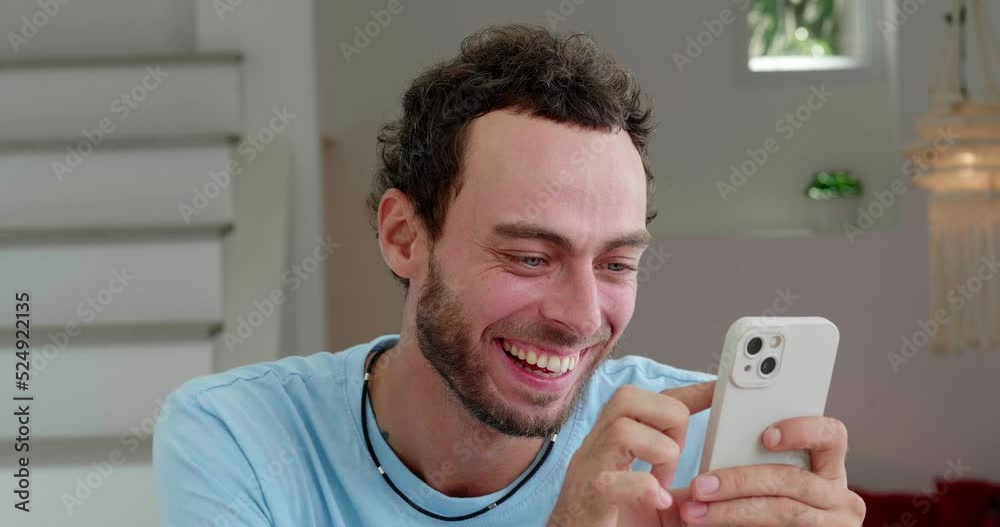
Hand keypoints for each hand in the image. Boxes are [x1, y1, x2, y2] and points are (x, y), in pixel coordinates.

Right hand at [547, 381, 714, 526]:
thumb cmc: (612, 523)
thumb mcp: (652, 497)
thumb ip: (674, 481)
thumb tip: (712, 474)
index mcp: (609, 441)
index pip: (645, 400)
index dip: (684, 391)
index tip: (716, 390)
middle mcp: (595, 447)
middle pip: (628, 397)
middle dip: (667, 420)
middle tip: (672, 457)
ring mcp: (588, 470)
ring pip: (623, 430)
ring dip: (659, 454)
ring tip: (662, 483)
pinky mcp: (587, 499)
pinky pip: (612, 481)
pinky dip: (644, 488)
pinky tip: (658, 500)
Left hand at [676, 416, 865, 525]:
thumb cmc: (764, 506)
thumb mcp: (767, 480)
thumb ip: (752, 458)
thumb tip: (712, 443)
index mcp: (826, 467)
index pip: (831, 435)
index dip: (801, 431)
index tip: (766, 436)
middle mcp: (838, 496)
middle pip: (793, 478)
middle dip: (739, 481)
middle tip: (699, 486)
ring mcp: (834, 524)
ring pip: (784, 511)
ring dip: (732, 511)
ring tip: (695, 512)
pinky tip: (712, 526)